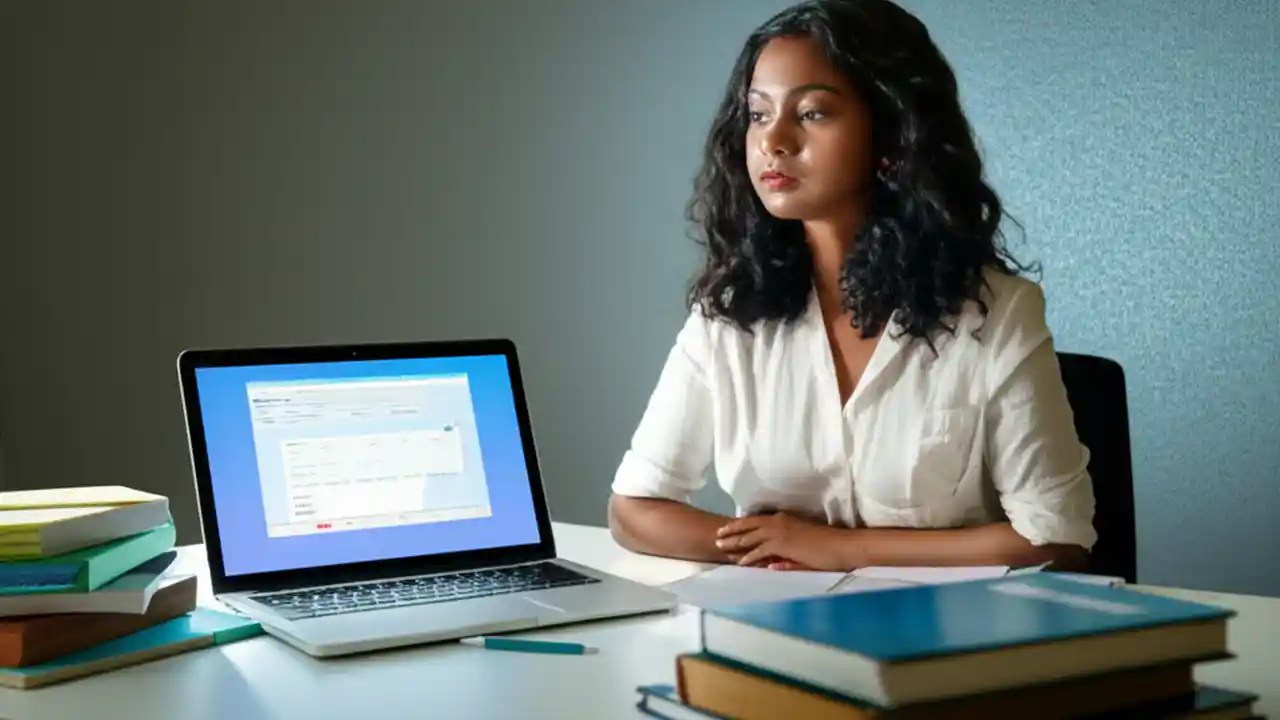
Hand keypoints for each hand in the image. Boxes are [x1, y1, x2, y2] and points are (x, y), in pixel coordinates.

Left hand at [715, 513, 853, 570]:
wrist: (841, 546)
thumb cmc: (827, 546)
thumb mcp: (802, 547)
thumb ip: (785, 555)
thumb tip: (770, 565)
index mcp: (783, 519)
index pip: (757, 520)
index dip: (741, 524)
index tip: (729, 529)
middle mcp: (779, 522)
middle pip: (748, 525)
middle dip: (731, 531)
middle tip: (717, 536)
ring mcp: (779, 533)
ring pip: (750, 537)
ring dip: (734, 543)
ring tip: (721, 549)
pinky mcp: (782, 545)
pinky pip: (760, 551)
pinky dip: (748, 557)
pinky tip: (740, 563)